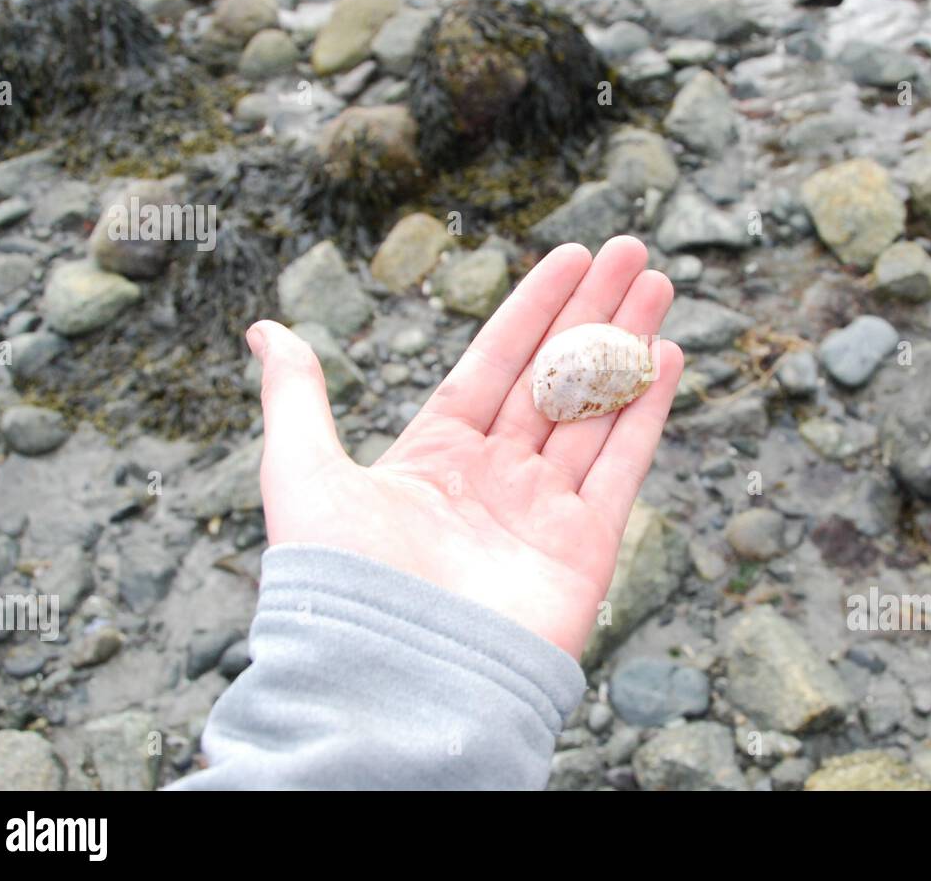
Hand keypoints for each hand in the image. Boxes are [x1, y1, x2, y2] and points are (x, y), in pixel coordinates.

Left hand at [245, 237, 682, 658]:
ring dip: (629, 345)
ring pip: (596, 408)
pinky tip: (667, 357)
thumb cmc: (342, 581)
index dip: (532, 308)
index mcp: (436, 457)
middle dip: (592, 311)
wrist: (392, 681)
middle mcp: (496, 478)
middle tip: (630, 248)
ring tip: (656, 282)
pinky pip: (623, 465)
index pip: (494, 362)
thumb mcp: (302, 471)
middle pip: (554, 375)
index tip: (569, 257)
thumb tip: (264, 328)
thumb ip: (297, 397)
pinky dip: (646, 412)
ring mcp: (544, 511)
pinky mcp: (586, 546)